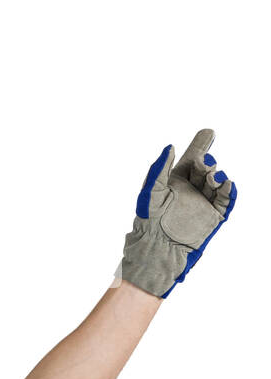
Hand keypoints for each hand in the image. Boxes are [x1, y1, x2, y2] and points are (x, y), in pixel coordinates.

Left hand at [114, 129, 236, 298]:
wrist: (157, 246)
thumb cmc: (149, 220)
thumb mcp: (151, 191)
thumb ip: (159, 169)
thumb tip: (170, 147)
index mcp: (176, 182)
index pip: (191, 160)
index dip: (200, 146)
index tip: (208, 132)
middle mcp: (191, 190)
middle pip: (205, 169)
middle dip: (207, 163)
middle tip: (204, 163)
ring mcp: (203, 202)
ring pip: (216, 182)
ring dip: (216, 176)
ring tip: (211, 175)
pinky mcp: (214, 215)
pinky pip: (226, 200)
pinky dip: (229, 191)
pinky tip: (226, 184)